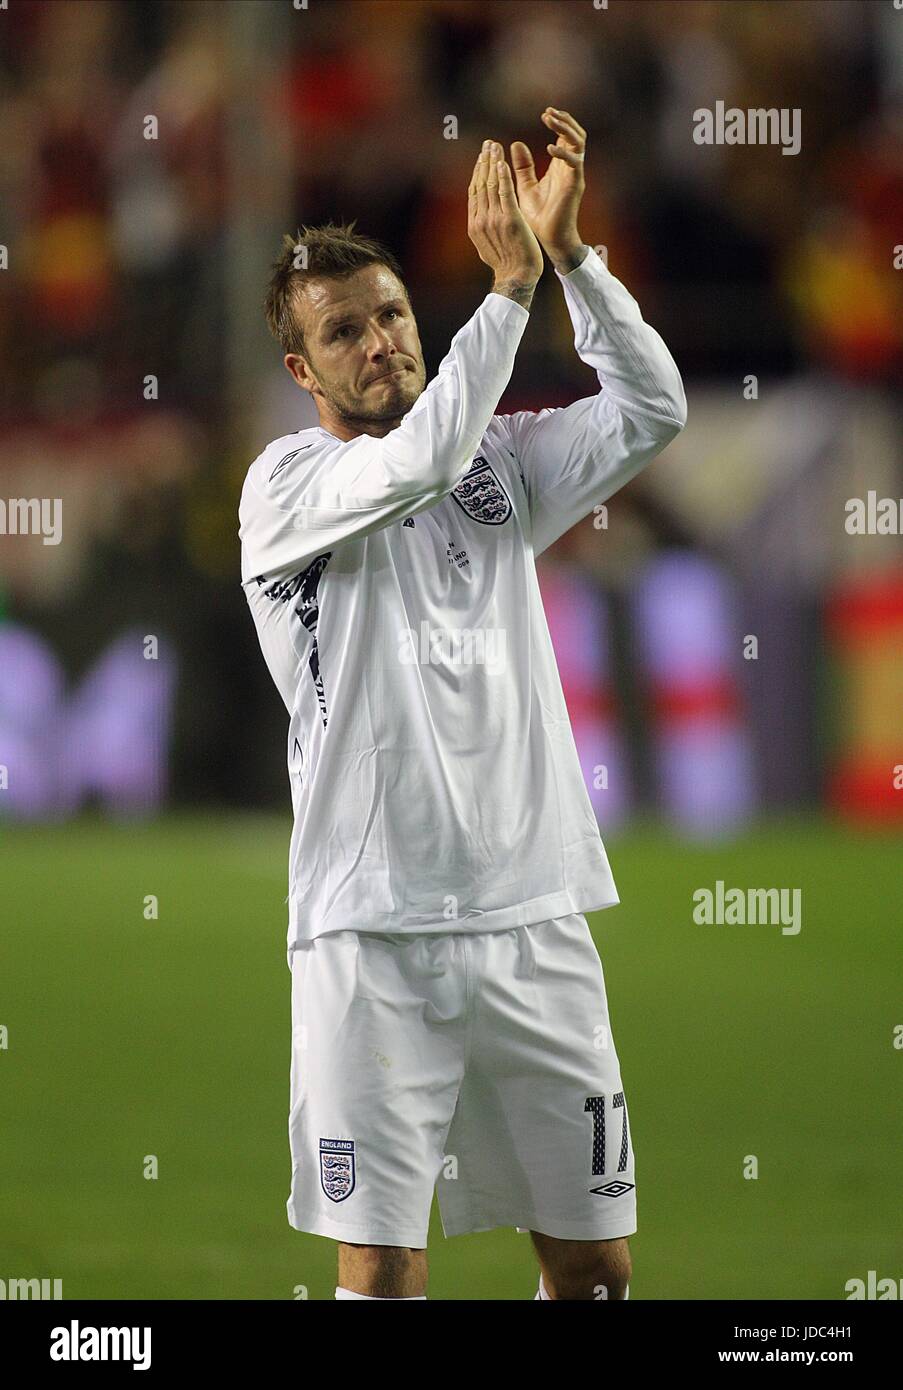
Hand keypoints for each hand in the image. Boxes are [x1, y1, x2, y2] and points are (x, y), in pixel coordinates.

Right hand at [468, 139, 543, 298]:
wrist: (517, 278)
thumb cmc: (506, 264)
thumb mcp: (487, 246)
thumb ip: (483, 228)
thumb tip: (478, 218)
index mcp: (474, 225)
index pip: (474, 192)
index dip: (477, 172)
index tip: (482, 157)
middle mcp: (481, 220)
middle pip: (480, 184)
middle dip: (483, 162)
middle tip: (488, 144)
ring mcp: (495, 220)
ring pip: (491, 185)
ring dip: (493, 163)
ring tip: (495, 147)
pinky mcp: (510, 220)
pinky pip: (505, 193)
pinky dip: (503, 176)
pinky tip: (503, 163)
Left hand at [510, 108, 586, 267]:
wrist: (549, 240)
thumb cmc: (539, 217)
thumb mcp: (526, 187)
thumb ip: (523, 167)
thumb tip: (515, 144)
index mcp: (560, 167)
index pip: (565, 137)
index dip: (558, 122)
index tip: (544, 113)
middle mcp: (570, 168)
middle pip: (576, 135)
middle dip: (564, 120)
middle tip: (548, 112)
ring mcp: (574, 176)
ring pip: (579, 143)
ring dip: (566, 128)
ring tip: (551, 120)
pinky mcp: (574, 186)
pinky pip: (575, 163)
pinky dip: (563, 153)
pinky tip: (550, 147)